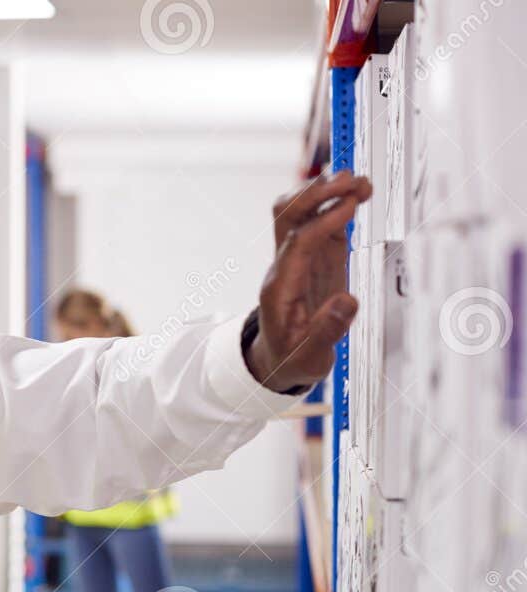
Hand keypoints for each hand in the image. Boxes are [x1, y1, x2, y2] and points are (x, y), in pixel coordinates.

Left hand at [246, 171, 374, 392]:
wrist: (278, 362)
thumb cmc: (291, 359)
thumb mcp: (308, 357)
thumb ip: (326, 332)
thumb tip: (347, 302)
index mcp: (280, 287)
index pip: (298, 244)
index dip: (322, 221)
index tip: (349, 206)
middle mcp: (286, 265)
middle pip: (288, 215)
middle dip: (316, 193)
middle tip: (351, 180)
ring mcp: (300, 258)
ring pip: (302, 212)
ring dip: (326, 192)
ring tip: (361, 183)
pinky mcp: (316, 258)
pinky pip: (322, 222)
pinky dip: (338, 205)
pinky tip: (359, 194)